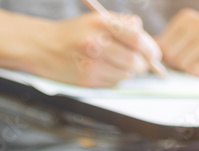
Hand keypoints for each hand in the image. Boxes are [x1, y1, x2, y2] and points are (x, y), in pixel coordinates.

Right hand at [28, 12, 162, 86]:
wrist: (42, 47)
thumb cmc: (72, 33)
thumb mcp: (96, 19)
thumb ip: (122, 24)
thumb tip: (143, 34)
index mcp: (102, 25)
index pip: (137, 39)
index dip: (151, 49)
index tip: (156, 55)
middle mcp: (96, 44)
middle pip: (134, 61)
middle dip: (142, 65)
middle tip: (141, 64)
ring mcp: (91, 65)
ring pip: (125, 75)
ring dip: (128, 73)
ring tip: (119, 66)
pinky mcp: (86, 80)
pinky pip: (113, 83)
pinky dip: (115, 79)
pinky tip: (106, 71)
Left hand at [157, 9, 198, 76]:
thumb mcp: (191, 36)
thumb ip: (169, 43)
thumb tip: (142, 55)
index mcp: (186, 18)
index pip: (159, 46)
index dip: (167, 58)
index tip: (182, 56)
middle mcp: (198, 24)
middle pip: (170, 57)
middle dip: (179, 65)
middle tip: (197, 60)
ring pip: (183, 66)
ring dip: (193, 70)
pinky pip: (197, 72)